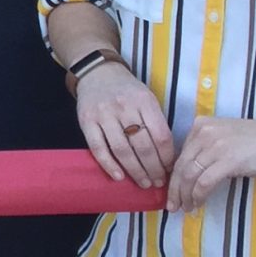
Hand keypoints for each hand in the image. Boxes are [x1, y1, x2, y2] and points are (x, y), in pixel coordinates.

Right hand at [76, 61, 175, 189]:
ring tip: (143, 183)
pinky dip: (108, 165)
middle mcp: (124, 107)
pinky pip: (98, 147)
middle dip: (153, 168)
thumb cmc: (127, 91)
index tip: (170, 170)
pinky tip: (119, 176)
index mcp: (144, 101)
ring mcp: (103, 114)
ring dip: (135, 170)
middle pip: (142, 145)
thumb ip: (156, 123)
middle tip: (158, 182)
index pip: (160, 135)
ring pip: (122, 149)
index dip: (167, 157)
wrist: (97, 73)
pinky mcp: (86, 121)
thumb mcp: (147, 99)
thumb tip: (167, 158)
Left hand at [166, 113, 255, 211]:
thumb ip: (207, 151)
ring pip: (190, 175)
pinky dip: (198, 196)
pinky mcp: (229, 160)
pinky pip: (204, 182)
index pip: (179, 154)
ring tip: (185, 208)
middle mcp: (204, 131)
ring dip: (185, 196)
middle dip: (174, 189)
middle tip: (172, 206)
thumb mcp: (227, 140)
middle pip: (181, 165)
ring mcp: (216, 145)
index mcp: (201, 125)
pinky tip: (198, 205)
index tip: (171, 192)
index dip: (173, 176)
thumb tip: (189, 175)